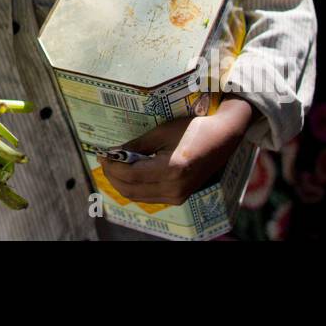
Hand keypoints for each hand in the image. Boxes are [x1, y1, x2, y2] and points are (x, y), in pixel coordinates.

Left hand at [98, 98, 252, 204]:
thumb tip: (114, 153)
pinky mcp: (180, 197)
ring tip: (113, 166)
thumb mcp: (162, 132)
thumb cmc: (193, 128)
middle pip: (131, 190)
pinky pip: (150, 197)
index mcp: (170, 170)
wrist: (223, 138)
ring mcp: (178, 196)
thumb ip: (137, 146)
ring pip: (139, 197)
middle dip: (112, 176)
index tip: (102, 154)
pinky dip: (135, 188)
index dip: (112, 166)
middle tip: (104, 160)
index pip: (130, 175)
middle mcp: (174, 188)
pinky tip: (129, 174)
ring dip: (122, 184)